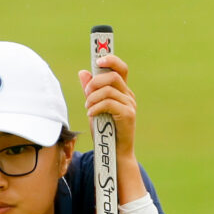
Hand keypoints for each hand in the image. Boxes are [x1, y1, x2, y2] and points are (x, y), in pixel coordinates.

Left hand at [78, 54, 148, 201]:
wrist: (114, 153)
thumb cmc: (105, 131)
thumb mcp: (95, 107)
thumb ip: (90, 90)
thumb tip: (83, 72)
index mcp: (122, 91)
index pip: (121, 68)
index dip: (111, 60)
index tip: (98, 60)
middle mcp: (128, 95)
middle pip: (113, 76)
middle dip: (95, 82)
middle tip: (86, 93)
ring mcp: (130, 105)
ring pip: (109, 90)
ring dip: (93, 97)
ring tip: (87, 108)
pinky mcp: (128, 115)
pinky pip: (109, 103)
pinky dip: (96, 107)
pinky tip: (91, 114)